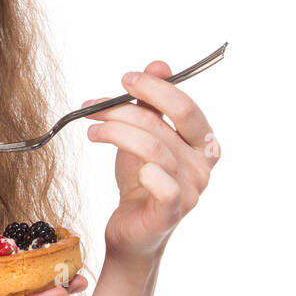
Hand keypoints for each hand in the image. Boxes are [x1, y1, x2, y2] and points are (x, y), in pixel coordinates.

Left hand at [82, 59, 220, 265]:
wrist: (133, 230)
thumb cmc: (140, 181)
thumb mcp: (145, 136)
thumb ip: (154, 104)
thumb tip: (159, 64)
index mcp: (203, 143)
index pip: (185, 107)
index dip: (156, 88)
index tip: (126, 79)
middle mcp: (203, 165)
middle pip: (162, 124)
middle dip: (124, 109)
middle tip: (94, 106)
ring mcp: (191, 190)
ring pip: (152, 148)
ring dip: (115, 133)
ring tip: (92, 131)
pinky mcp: (172, 211)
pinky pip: (164, 185)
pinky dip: (146, 171)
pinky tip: (131, 168)